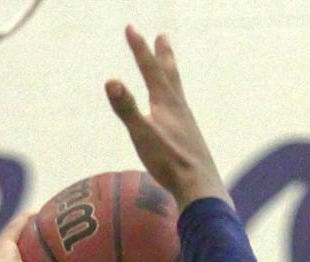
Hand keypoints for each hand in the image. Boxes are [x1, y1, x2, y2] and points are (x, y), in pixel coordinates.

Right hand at [106, 28, 230, 211]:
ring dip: (171, 77)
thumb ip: (127, 108)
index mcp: (166, 102)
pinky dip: (175, 103)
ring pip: (177, 92)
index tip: (130, 28)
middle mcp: (179, 108)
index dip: (139, 48)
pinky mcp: (189, 140)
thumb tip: (110, 80)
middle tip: (162, 36)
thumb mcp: (142, 134)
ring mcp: (186, 124)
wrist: (199, 186)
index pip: (150, 69)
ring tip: (170, 70)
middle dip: (163, 55)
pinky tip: (176, 115)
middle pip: (169, 74)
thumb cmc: (169, 162)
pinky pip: (180, 112)